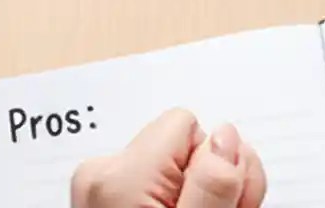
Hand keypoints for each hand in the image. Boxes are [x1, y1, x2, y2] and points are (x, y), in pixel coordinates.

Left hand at [71, 108, 266, 207]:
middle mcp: (100, 172)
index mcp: (119, 175)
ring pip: (176, 161)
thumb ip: (214, 183)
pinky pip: (157, 177)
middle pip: (187, 141)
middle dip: (212, 178)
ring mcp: (98, 186)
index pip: (190, 125)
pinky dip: (178, 196)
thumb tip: (225, 137)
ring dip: (199, 190)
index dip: (217, 164)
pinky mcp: (103, 196)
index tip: (217, 201)